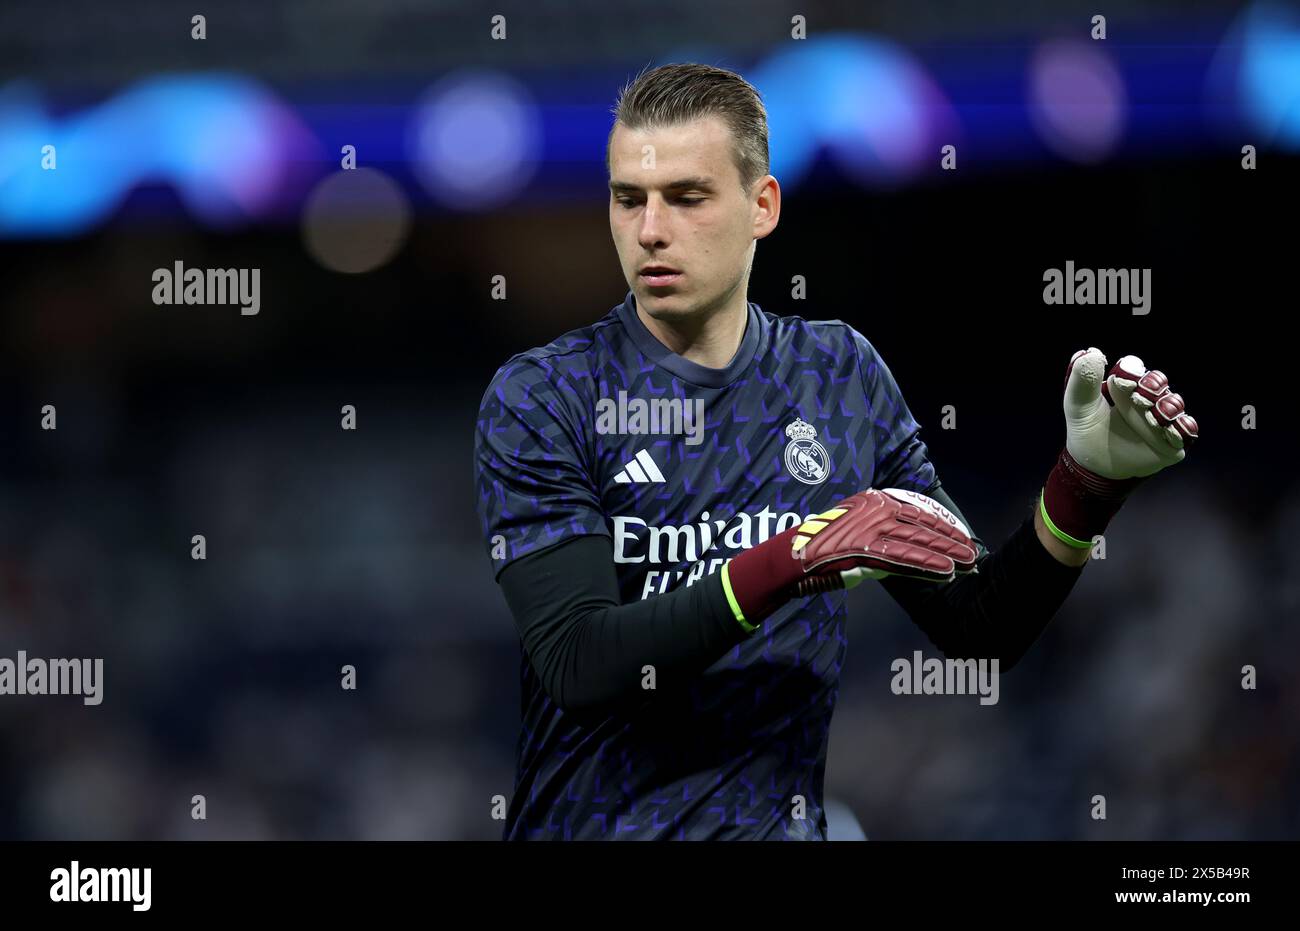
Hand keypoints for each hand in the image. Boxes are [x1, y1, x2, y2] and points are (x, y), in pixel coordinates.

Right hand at [790, 487, 977, 591]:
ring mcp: (872, 527)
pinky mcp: (868, 548)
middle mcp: (876, 509)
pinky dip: (929, 564)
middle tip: (972, 552)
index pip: (917, 511)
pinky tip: (947, 571)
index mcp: (875, 499)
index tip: (960, 536)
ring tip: (968, 563)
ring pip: (919, 541)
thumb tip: (916, 552)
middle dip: (950, 540)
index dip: (942, 525)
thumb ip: (886, 537)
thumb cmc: (825, 546)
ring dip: (946, 553)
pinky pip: (905, 557)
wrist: (795, 556)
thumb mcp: (858, 531)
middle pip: (922, 525)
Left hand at [1064, 347, 1198, 479]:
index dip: (1131, 372)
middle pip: (1158, 383)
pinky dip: (1180, 429)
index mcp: (1125, 383)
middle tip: (1139, 398)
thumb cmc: (1086, 428)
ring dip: (1166, 408)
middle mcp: (1147, 397)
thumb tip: (1090, 353)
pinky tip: (1168, 432)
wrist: (1094, 464)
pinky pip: (1186, 430)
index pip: (1134, 368)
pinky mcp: (1172, 440)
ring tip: (1153, 417)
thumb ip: (1082, 380)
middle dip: (1152, 387)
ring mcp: (1161, 418)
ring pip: (1174, 405)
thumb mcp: (1078, 405)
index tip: (1121, 381)